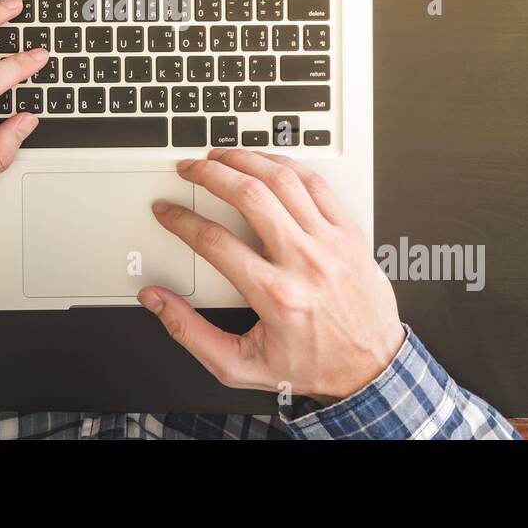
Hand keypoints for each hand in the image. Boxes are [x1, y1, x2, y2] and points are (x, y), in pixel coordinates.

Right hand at [137, 150, 405, 402]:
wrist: (371, 371)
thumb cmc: (311, 366)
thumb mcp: (240, 365)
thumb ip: (190, 332)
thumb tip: (156, 300)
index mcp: (275, 295)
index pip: (214, 241)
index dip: (181, 220)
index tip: (167, 211)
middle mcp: (305, 263)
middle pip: (250, 196)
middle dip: (210, 174)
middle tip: (190, 169)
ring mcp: (331, 244)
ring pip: (284, 180)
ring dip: (247, 160)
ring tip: (222, 156)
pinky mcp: (350, 234)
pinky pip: (317, 185)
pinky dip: (287, 166)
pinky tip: (267, 162)